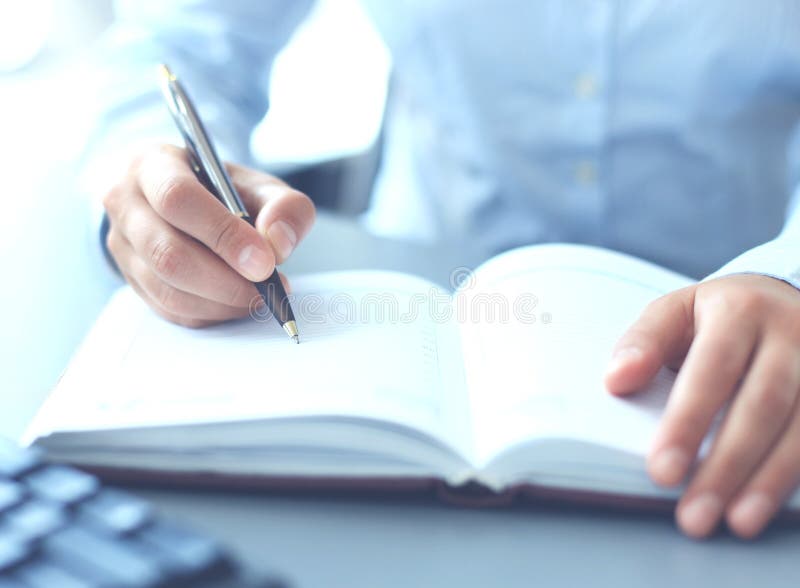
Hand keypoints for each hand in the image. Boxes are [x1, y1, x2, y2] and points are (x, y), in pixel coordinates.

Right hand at [103, 144, 314, 326]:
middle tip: (268, 286)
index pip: (177, 198)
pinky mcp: (132, 281)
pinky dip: (211, 313)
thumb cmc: (224, 191)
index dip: (223, 234)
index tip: (264, 261)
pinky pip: (170, 310)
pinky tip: (238, 303)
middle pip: (168, 252)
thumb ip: (284, 207)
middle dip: (225, 279)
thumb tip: (278, 243)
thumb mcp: (261, 186)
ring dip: (221, 302)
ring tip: (260, 296)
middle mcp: (125, 204)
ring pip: (167, 289)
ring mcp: (122, 247)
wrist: (189, 203)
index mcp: (152, 165)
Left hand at [605, 274, 799, 538]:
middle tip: (693, 512)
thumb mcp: (675, 311)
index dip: (688, 422)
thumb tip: (616, 380)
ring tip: (734, 521)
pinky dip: (796, 476)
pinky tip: (769, 505)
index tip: (662, 469)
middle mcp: (790, 335)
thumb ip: (645, 342)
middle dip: (726, 464)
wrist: (783, 299)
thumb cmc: (718, 315)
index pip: (712, 369)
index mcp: (739, 310)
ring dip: (767, 481)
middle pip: (761, 405)